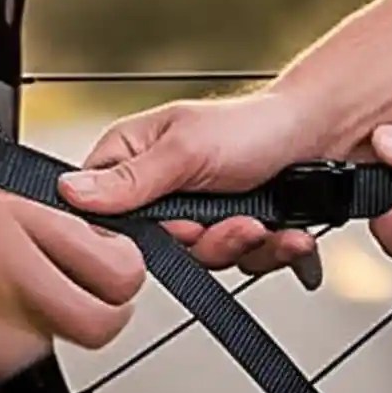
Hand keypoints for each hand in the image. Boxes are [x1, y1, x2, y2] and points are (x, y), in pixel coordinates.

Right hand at [0, 185, 145, 383]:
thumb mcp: (9, 198)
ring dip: (59, 318)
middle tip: (89, 292)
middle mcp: (15, 284)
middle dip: (103, 308)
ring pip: (71, 338)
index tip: (113, 261)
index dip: (122, 267)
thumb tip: (116, 243)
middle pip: (103, 323)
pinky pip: (35, 353)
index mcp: (22, 233)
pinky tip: (2, 311)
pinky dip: (26, 336)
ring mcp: (4, 331)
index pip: (120, 273)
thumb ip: (67, 217)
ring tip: (26, 289)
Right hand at [57, 91, 330, 288]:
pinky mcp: (230, 234)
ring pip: (200, 262)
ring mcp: (196, 214)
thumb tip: (69, 193)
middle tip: (229, 222)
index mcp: (131, 157)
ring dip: (240, 246)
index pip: (99, 212)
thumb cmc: (255, 126)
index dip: (133, 232)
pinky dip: (268, 251)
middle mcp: (159, 189)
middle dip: (203, 241)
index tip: (172, 224)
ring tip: (261, 221)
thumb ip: (130, 180)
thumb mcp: (185, 150)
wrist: (322, 136)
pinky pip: (238, 265)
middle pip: (156, 248)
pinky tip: (284, 232)